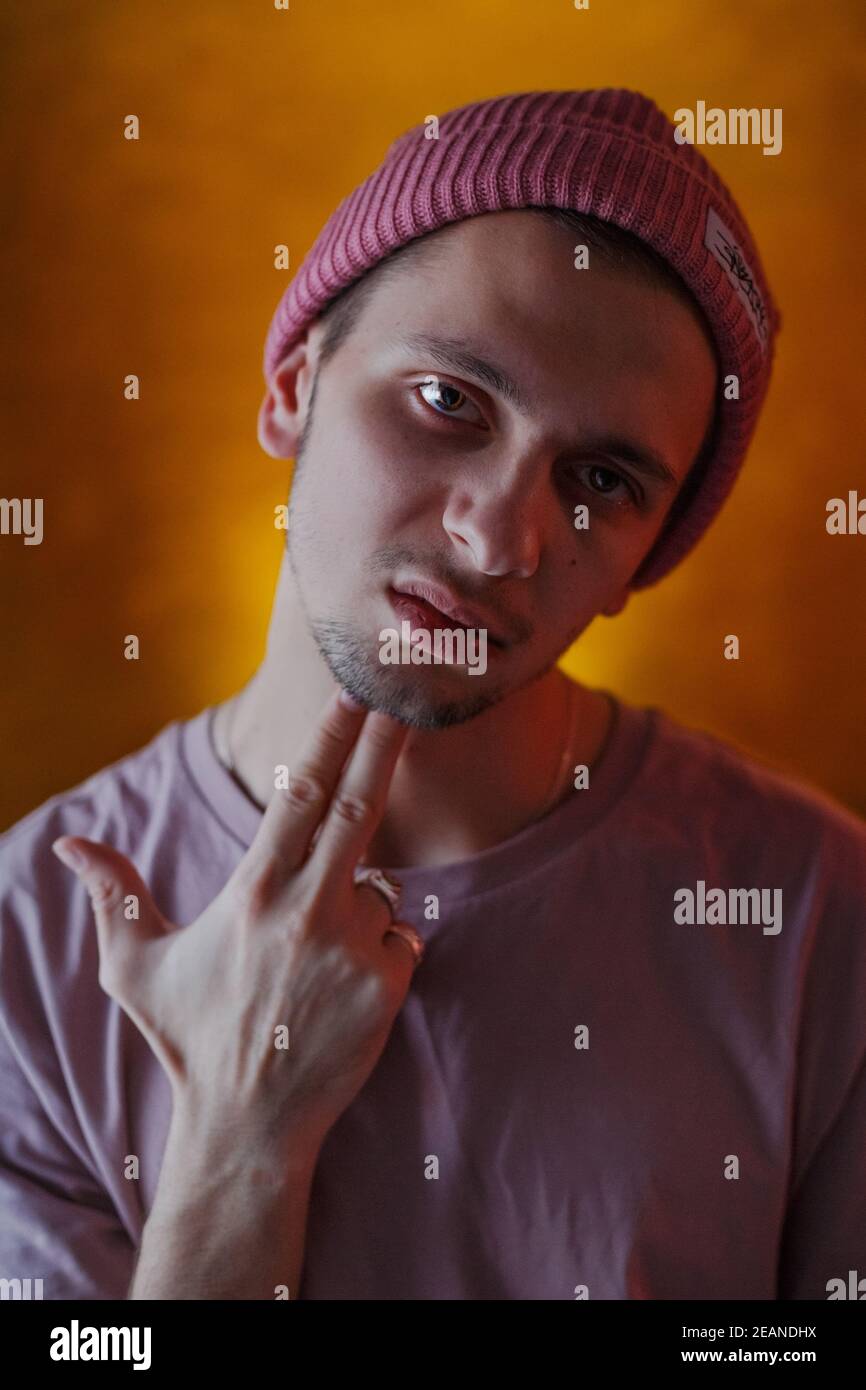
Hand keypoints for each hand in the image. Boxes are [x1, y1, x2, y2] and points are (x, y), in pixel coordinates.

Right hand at [52, 690, 417, 1153]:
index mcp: (252, 892)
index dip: (330, 737)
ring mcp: (353, 946)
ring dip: (361, 901)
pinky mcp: (388, 983)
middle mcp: (307, 909)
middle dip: (385, 745)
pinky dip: (381, 948)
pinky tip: (342, 986)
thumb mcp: (135, 967)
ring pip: (380, 888)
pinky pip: (400, 938)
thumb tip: (70, 844)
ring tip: (314, 959)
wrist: (247, 1124)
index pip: (299, 794)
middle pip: (359, 805)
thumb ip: (114, 894)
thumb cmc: (189, 1038)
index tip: (355, 693)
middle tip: (405, 702)